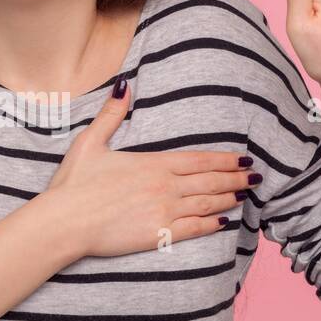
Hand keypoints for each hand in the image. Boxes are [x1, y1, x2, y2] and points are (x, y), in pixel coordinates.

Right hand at [44, 78, 260, 257]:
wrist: (65, 222)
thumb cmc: (75, 184)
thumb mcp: (90, 142)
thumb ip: (111, 115)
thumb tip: (122, 86)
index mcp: (153, 162)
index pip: (199, 159)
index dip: (225, 160)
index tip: (243, 159)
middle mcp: (165, 185)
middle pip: (210, 180)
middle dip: (236, 178)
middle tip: (256, 177)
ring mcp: (164, 211)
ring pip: (207, 203)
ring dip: (229, 198)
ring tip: (245, 195)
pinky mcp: (159, 234)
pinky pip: (194, 229)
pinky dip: (212, 224)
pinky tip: (224, 221)